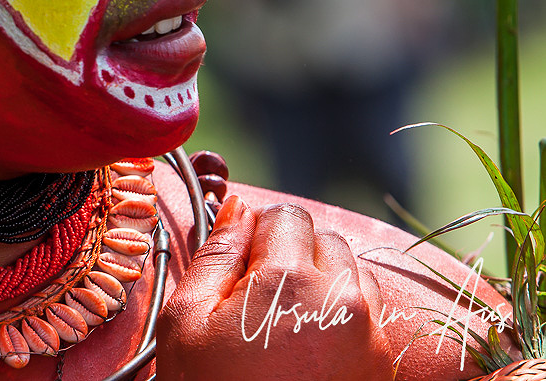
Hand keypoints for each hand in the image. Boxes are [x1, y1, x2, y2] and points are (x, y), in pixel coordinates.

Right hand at [156, 196, 395, 380]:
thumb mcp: (187, 321)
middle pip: (321, 238)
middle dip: (290, 255)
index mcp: (289, 280)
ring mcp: (370, 333)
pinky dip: (341, 314)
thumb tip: (237, 210)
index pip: (285, 215)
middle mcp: (342, 299)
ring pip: (349, 271)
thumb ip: (215, 254)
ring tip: (284, 324)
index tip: (238, 267)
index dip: (255, 234)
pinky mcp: (385, 363)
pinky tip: (308, 345)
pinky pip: (368, 311)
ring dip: (320, 282)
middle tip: (257, 299)